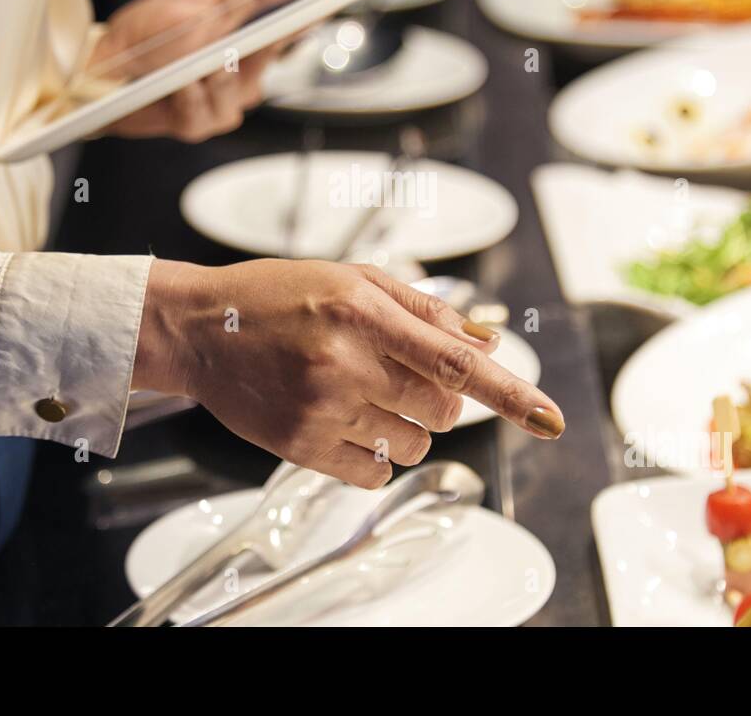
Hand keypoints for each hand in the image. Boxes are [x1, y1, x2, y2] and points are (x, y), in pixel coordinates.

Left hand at [90, 0, 318, 142]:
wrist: (100, 66)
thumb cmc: (153, 32)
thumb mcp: (209, 0)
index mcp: (251, 37)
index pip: (293, 24)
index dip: (312, 13)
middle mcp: (244, 73)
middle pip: (267, 58)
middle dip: (248, 42)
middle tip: (235, 32)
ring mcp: (224, 101)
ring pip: (236, 89)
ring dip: (209, 73)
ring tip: (189, 64)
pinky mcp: (198, 124)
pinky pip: (205, 112)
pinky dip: (189, 95)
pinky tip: (177, 84)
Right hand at [132, 259, 565, 487]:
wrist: (199, 328)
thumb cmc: (279, 294)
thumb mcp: (354, 278)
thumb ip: (425, 309)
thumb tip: (489, 340)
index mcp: (363, 310)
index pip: (457, 361)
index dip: (511, 393)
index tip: (551, 419)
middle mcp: (345, 361)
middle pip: (443, 408)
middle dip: (440, 398)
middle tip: (398, 373)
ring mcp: (321, 408)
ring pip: (413, 444)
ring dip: (407, 426)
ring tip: (363, 393)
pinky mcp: (300, 446)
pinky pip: (372, 473)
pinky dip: (376, 454)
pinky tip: (345, 421)